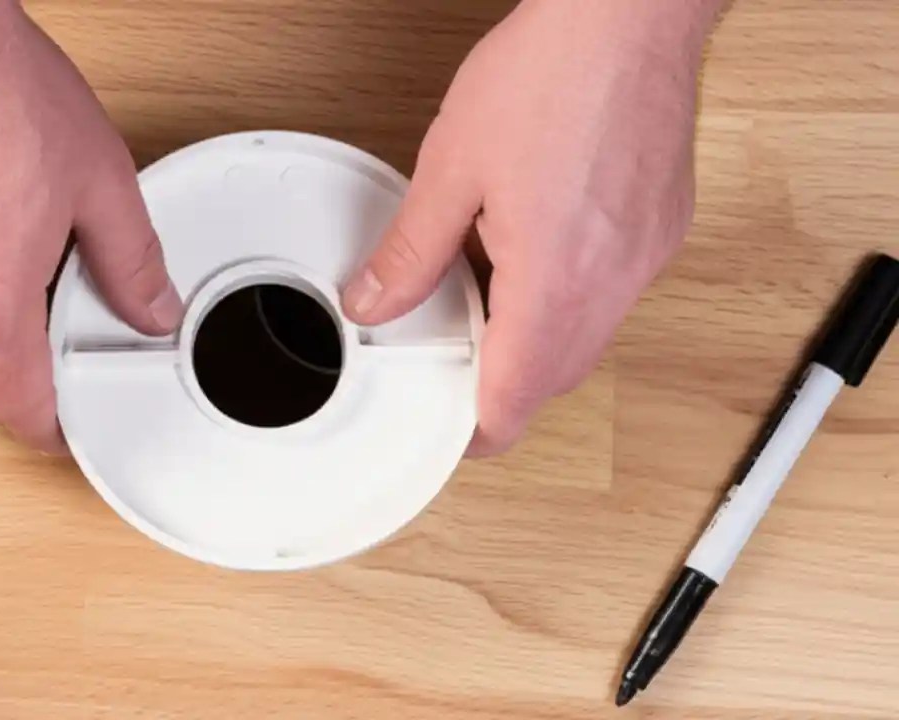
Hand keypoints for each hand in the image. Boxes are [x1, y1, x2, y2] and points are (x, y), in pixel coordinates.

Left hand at [342, 0, 722, 454]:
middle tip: (451, 356)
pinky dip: (569, 300)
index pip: (515, 402)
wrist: (630, 15)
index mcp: (554, 281)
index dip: (475, 433)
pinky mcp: (662, 231)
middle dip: (501, 386)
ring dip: (535, 341)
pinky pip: (612, 297)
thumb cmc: (553, 73)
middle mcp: (612, 283)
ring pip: (587, 341)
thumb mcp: (451, 170)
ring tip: (486, 292)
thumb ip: (410, 253)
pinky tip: (534, 252)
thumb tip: (374, 303)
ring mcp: (646, 260)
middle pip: (554, 381)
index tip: (445, 435)